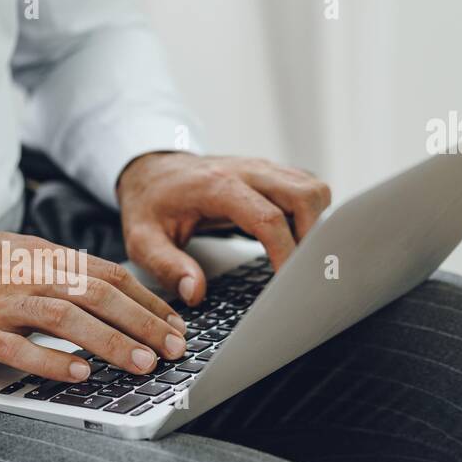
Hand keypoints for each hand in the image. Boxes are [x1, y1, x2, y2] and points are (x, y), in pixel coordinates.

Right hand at [0, 231, 188, 382]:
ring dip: (111, 342)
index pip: (106, 275)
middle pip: (96, 296)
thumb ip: (52, 268)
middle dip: (142, 323)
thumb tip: (102, 286)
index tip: (174, 324)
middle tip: (173, 349)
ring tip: (141, 364)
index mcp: (37, 255)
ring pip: (66, 319)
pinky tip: (80, 375)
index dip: (146, 300)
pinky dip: (52, 360)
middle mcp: (23, 275)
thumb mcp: (7, 253)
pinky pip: (19, 348)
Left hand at [117, 151, 331, 305]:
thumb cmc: (150, 206)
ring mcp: (262, 169)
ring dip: (318, 224)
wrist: (151, 171)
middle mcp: (246, 171)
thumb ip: (167, 266)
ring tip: (301, 258)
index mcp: (216, 187)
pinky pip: (308, 189)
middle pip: (306, 195)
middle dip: (314, 236)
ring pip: (314, 189)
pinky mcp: (271, 174)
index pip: (268, 218)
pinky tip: (297, 240)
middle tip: (302, 271)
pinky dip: (312, 215)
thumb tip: (196, 292)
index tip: (288, 284)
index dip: (286, 253)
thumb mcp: (142, 240)